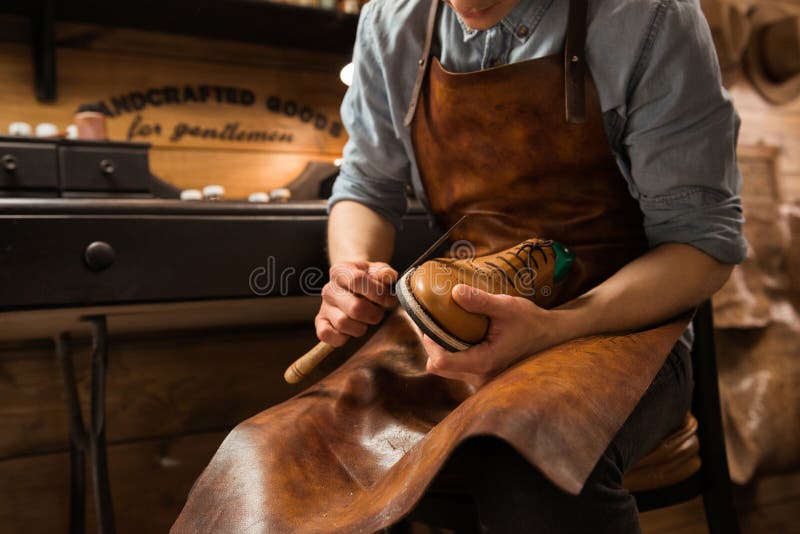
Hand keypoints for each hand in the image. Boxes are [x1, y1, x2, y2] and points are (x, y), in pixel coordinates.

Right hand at [315, 261, 397, 346]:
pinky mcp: (320, 323)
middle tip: (378, 312)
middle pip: (355, 307)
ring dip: (362, 327)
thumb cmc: (369, 280)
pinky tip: (353, 329)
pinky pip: (326, 335)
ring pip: (343, 323)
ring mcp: (324, 307)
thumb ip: (385, 272)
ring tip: (366, 320)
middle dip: (374, 314)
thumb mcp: (378, 271)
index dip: (378, 293)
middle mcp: (329, 289)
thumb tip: (388, 275)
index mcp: (341, 271)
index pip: (358, 280)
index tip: (388, 300)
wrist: (354, 287)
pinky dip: (342, 337)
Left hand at [422, 284, 561, 386]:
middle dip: (434, 345)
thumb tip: (454, 292)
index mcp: (484, 363)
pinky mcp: (483, 377)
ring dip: (444, 349)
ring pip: (447, 370)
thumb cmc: (530, 322)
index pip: (441, 362)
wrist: (551, 336)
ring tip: (453, 327)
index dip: (431, 342)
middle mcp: (481, 377)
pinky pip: (458, 369)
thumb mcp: (506, 307)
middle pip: (439, 368)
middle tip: (440, 323)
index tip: (434, 324)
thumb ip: (480, 301)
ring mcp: (482, 380)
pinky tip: (464, 335)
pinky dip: (455, 353)